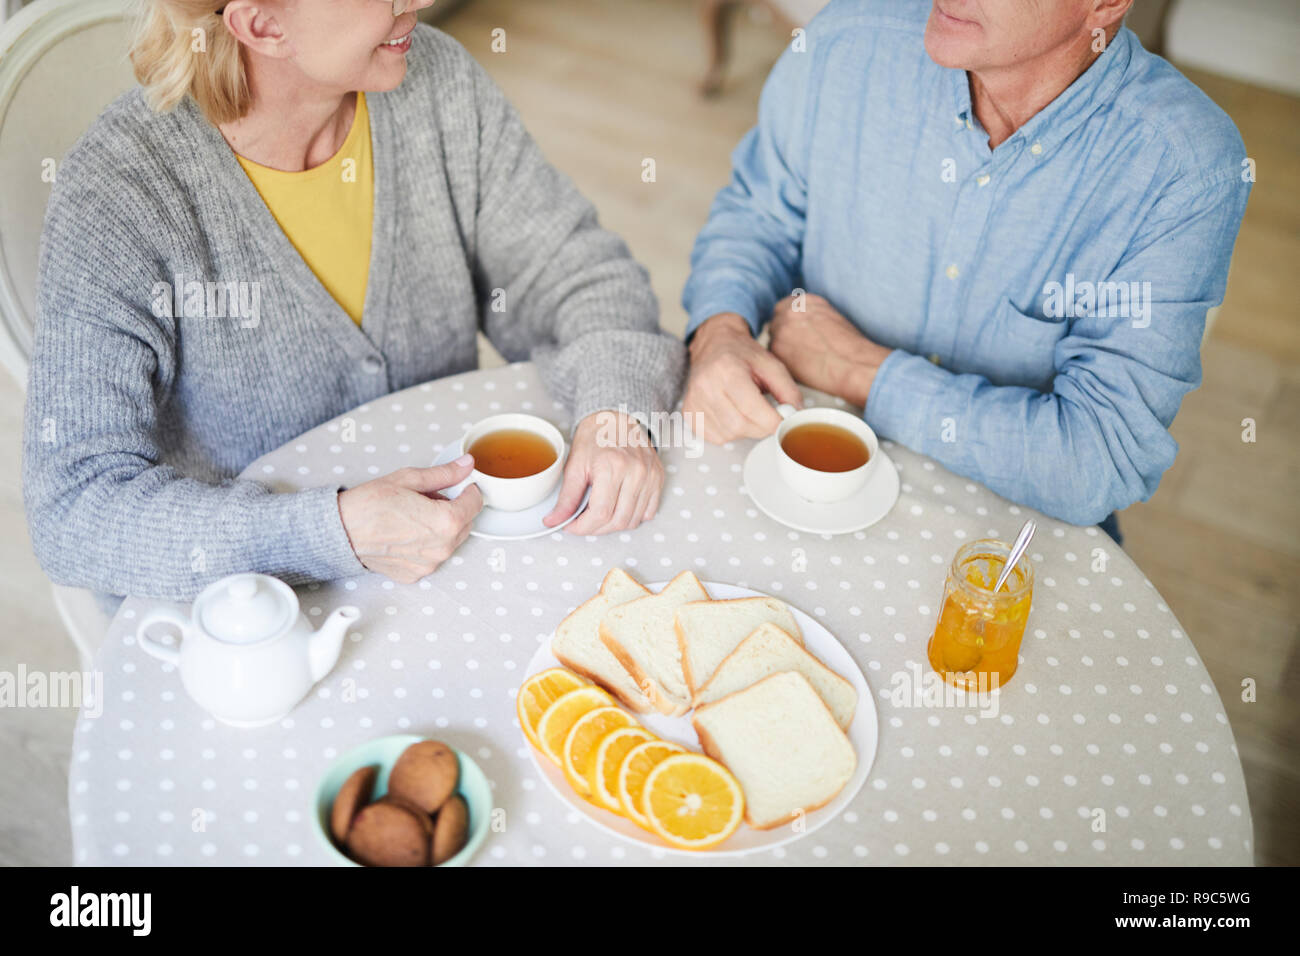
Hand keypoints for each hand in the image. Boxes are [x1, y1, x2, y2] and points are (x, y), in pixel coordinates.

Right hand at [337, 455, 483, 584]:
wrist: (341, 531)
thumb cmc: (370, 505)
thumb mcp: (409, 479)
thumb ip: (444, 474)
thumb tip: (466, 466)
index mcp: (446, 522)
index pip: (475, 503)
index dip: (468, 490)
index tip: (460, 485)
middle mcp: (442, 548)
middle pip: (465, 524)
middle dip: (454, 509)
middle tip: (428, 499)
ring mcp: (429, 564)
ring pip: (449, 541)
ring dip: (440, 528)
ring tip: (413, 516)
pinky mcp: (415, 574)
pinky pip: (431, 556)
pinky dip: (425, 544)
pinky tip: (405, 533)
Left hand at [544, 410, 663, 534]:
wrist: (616, 419)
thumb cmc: (594, 439)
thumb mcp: (575, 466)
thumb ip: (566, 498)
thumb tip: (554, 521)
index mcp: (612, 467)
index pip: (600, 513)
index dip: (583, 527)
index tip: (571, 526)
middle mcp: (636, 472)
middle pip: (617, 521)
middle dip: (596, 529)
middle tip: (583, 522)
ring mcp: (650, 476)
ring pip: (632, 521)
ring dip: (613, 525)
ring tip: (599, 513)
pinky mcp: (658, 479)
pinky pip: (648, 513)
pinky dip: (632, 517)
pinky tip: (618, 506)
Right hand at [681, 311, 803, 442]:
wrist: (714, 345)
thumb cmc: (742, 355)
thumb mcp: (771, 364)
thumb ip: (787, 390)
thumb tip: (796, 415)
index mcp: (727, 370)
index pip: (752, 409)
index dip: (773, 421)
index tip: (783, 420)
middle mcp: (705, 386)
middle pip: (740, 425)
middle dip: (760, 427)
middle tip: (768, 416)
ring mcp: (694, 402)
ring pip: (729, 434)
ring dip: (746, 429)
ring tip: (747, 410)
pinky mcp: (690, 414)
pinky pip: (716, 437)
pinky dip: (730, 432)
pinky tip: (733, 414)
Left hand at [768, 294, 891, 407]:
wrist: (853, 364)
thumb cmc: (850, 347)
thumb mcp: (831, 320)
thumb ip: (812, 318)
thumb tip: (804, 330)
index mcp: (805, 301)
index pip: (785, 308)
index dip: (789, 324)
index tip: (795, 335)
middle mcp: (790, 310)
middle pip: (776, 323)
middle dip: (784, 337)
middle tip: (797, 351)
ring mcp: (781, 327)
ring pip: (773, 340)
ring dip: (783, 350)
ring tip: (803, 362)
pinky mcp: (776, 347)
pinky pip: (773, 357)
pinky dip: (783, 364)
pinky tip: (800, 369)